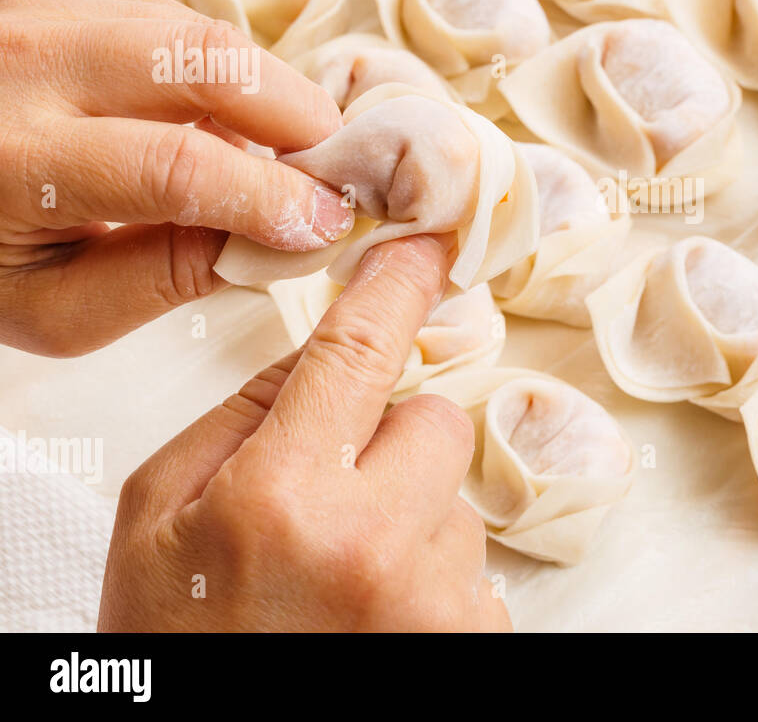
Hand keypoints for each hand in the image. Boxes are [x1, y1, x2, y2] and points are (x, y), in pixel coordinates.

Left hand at [0, 0, 352, 356]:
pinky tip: (223, 122)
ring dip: (269, 93)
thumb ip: (170, 276)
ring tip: (284, 156)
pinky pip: (184, 20)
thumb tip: (283, 240)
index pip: (173, 167)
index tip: (326, 225)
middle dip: (297, 117)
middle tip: (334, 171)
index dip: (270, 195)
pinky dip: (228, 73)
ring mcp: (46, 12)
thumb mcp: (61, 308)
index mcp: (12, 162)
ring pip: (204, 32)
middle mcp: (25, 65)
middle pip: (203, 62)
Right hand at [98, 235, 509, 631]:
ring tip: (342, 578)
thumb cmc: (177, 637)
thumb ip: (239, 414)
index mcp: (281, 498)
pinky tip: (373, 614)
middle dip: (393, 440)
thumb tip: (320, 349)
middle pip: (437, 420)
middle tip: (334, 496)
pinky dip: (432, 575)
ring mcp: (434, 600)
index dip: (399, 287)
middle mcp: (373, 545)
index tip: (430, 245)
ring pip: (455, 497)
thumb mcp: (157, 514)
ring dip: (412, 516)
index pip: (360, 354)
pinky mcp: (472, 638)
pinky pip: (475, 564)